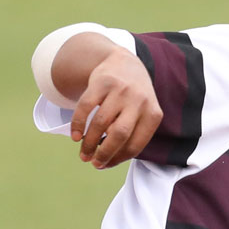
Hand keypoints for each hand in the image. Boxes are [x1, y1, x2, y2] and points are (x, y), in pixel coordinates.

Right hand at [71, 49, 162, 168]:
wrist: (126, 64)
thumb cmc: (134, 99)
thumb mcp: (142, 116)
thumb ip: (130, 135)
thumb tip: (106, 159)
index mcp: (153, 114)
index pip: (135, 145)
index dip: (118, 159)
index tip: (105, 165)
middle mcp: (139, 100)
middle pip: (119, 135)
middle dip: (104, 153)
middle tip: (93, 162)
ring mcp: (120, 90)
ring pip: (101, 123)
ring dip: (89, 143)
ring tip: (83, 153)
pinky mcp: (102, 81)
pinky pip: (86, 107)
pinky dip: (78, 124)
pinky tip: (75, 136)